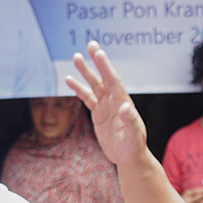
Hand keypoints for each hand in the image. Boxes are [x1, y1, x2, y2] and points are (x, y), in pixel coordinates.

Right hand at [67, 43, 150, 168]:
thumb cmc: (133, 147)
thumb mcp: (133, 135)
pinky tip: (68, 80)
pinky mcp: (98, 113)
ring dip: (85, 72)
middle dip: (96, 61)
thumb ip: (130, 121)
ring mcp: (106, 106)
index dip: (105, 67)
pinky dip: (78, 89)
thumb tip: (126, 107)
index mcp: (123, 102)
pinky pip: (87, 98)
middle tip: (90, 44)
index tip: (98, 53)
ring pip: (94, 85)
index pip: (113, 80)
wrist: (128, 157)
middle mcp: (115, 100)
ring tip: (76, 57)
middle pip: (103, 77)